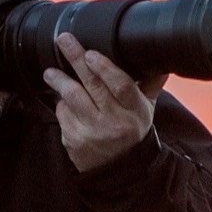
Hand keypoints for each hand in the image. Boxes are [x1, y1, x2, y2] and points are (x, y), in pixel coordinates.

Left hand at [43, 32, 167, 172]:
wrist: (120, 170)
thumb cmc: (132, 133)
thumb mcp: (145, 111)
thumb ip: (149, 86)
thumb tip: (161, 63)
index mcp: (135, 111)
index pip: (121, 86)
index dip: (105, 68)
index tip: (90, 53)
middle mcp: (114, 122)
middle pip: (92, 86)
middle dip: (76, 59)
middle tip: (64, 41)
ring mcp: (92, 132)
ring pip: (72, 98)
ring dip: (59, 80)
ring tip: (50, 71)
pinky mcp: (74, 140)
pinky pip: (63, 114)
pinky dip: (61, 103)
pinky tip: (61, 99)